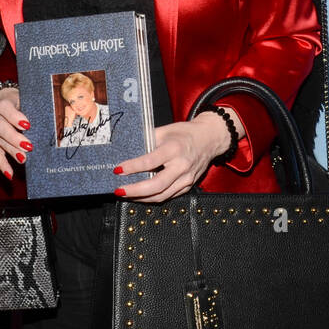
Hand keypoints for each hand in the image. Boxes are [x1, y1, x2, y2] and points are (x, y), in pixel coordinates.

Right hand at [0, 86, 31, 177]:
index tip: (27, 125)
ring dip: (12, 151)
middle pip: (1, 128)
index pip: (6, 109)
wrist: (3, 100)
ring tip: (24, 159)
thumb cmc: (21, 100)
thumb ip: (37, 105)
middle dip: (15, 138)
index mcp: (4, 103)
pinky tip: (10, 173)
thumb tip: (61, 113)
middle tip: (29, 146)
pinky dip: (2, 165)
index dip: (15, 117)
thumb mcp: (27, 98)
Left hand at [113, 111, 236, 201]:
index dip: (132, 167)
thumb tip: (127, 151)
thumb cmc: (186, 133)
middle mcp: (182, 165)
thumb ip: (147, 140)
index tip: (118, 169)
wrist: (210, 138)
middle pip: (156, 185)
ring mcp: (186, 178)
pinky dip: (153, 198)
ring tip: (126, 194)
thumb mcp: (165, 130)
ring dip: (141, 198)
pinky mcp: (188, 185)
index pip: (150, 161)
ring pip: (161, 196)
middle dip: (134, 190)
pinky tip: (141, 195)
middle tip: (119, 190)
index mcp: (174, 149)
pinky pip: (168, 196)